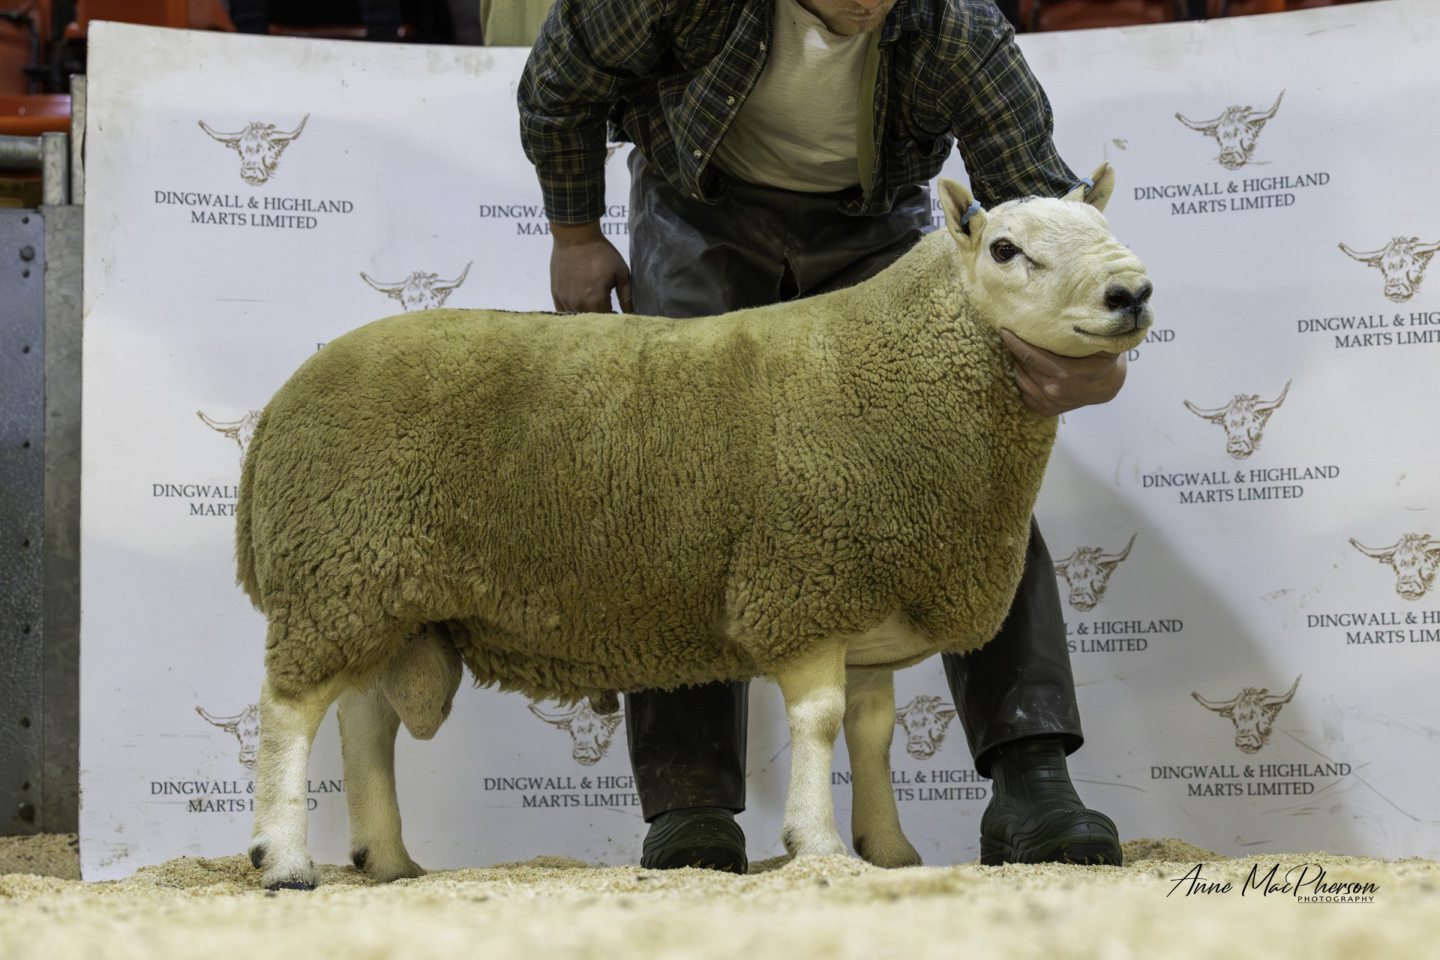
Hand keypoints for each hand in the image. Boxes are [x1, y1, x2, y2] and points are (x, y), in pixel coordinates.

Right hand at [549, 222, 633, 312]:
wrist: (575, 236)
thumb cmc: (601, 252)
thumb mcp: (621, 272)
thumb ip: (627, 296)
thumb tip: (632, 313)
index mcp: (597, 300)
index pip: (607, 321)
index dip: (613, 320)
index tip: (617, 314)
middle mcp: (579, 304)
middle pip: (591, 323)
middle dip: (600, 320)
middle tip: (606, 309)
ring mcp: (565, 300)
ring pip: (577, 319)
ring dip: (586, 316)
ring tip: (592, 305)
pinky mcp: (556, 294)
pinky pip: (563, 312)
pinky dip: (573, 311)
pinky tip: (580, 303)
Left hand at [999, 328, 1127, 416]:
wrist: (1108, 386)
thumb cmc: (1104, 359)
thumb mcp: (1103, 343)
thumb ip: (1092, 330)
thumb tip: (1082, 310)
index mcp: (1068, 374)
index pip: (1031, 356)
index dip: (1015, 342)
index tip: (1003, 329)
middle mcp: (1055, 391)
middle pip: (1022, 366)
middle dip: (1014, 350)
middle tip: (1011, 335)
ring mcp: (1049, 403)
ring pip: (1020, 379)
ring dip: (1017, 364)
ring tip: (1020, 351)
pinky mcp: (1045, 410)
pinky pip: (1024, 392)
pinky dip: (1023, 379)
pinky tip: (1028, 368)